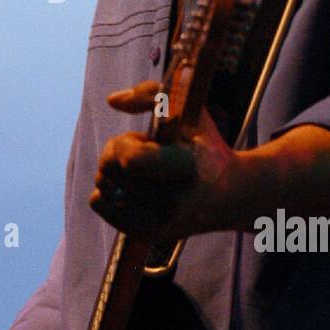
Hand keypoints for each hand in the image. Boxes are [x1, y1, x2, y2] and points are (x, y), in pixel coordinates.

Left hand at [89, 80, 237, 241]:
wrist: (230, 196)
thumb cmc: (205, 146)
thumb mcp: (190, 111)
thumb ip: (151, 94)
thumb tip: (112, 100)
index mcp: (186, 170)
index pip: (130, 161)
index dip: (125, 144)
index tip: (144, 139)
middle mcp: (172, 203)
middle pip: (109, 170)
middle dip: (117, 152)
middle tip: (142, 152)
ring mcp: (158, 224)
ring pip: (101, 186)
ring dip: (113, 171)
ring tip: (140, 170)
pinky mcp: (146, 235)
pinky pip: (98, 204)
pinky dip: (106, 190)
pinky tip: (130, 186)